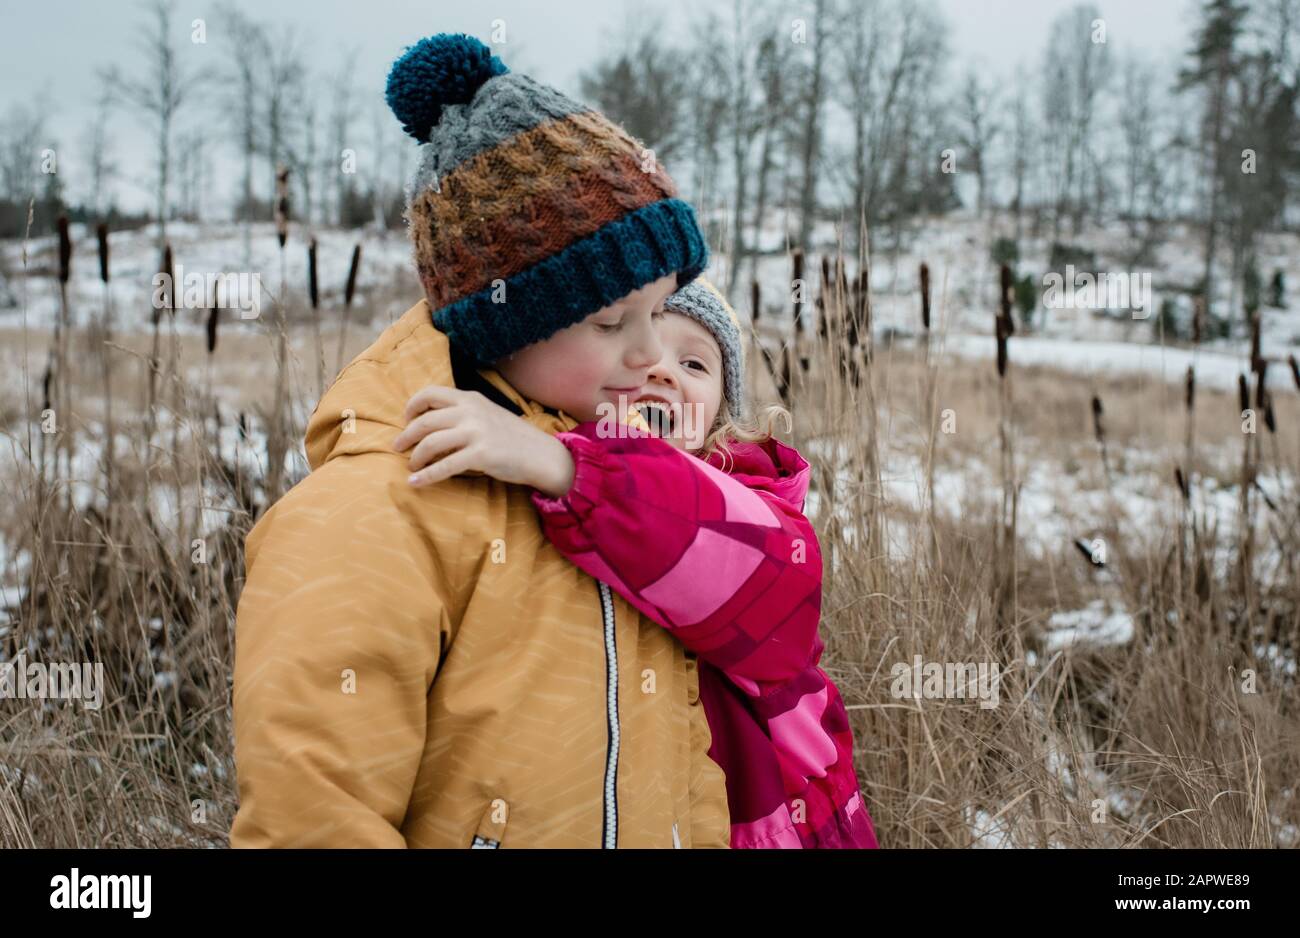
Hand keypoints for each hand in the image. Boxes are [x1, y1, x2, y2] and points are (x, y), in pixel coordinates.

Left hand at [390, 385, 575, 495]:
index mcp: (471, 399)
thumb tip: (431, 422)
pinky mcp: (481, 455)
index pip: (430, 393)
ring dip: (415, 457)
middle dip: (406, 436)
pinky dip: (426, 476)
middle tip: (398, 448)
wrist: (541, 454)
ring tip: (411, 466)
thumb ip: (463, 413)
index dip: (412, 407)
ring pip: (430, 443)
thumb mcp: (487, 414)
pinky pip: (445, 466)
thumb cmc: (511, 437)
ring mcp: (476, 433)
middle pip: (425, 421)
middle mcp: (471, 412)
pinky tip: (415, 482)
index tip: (406, 420)